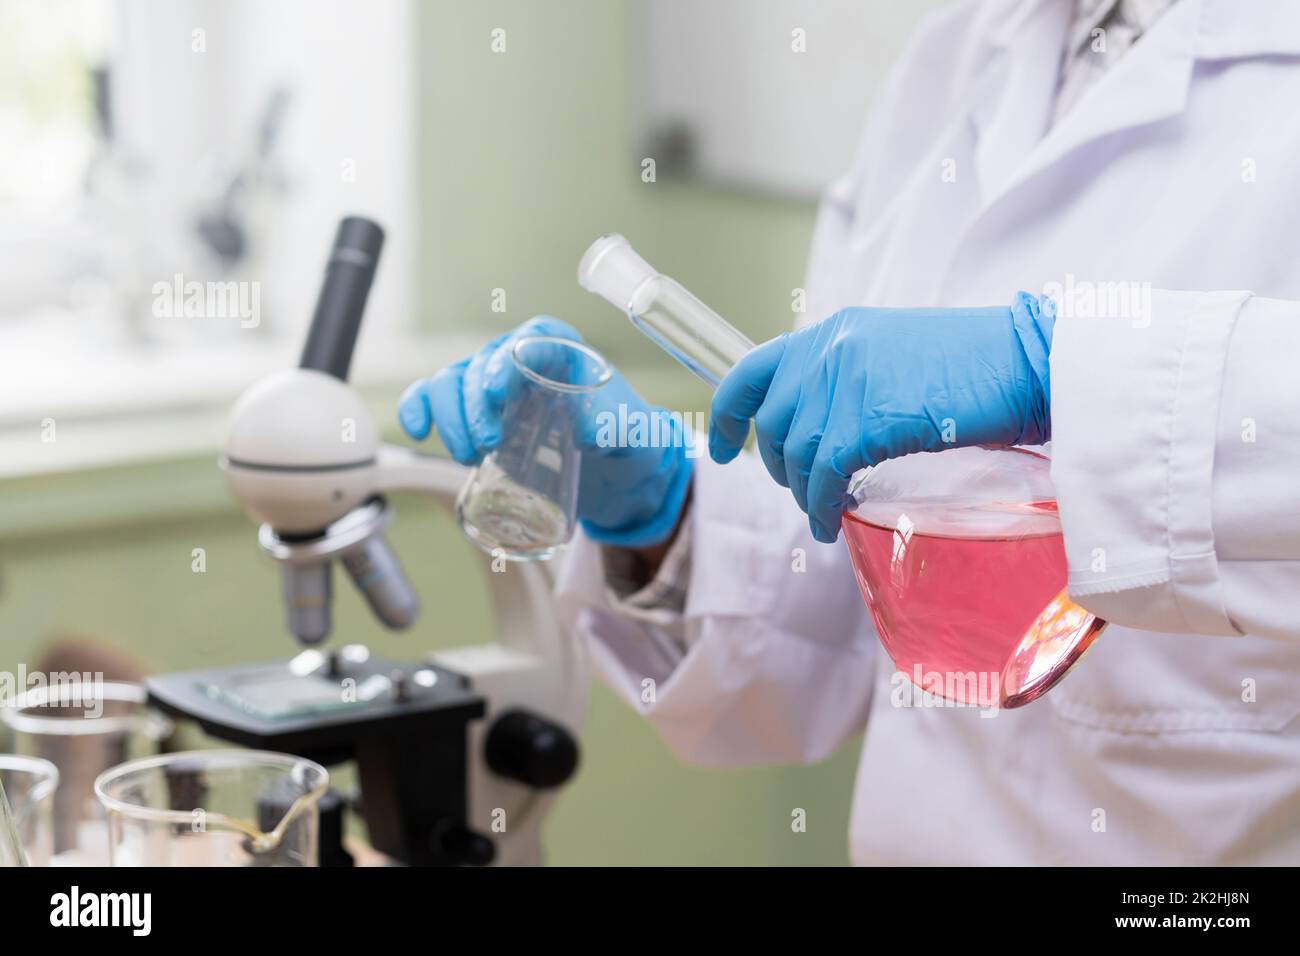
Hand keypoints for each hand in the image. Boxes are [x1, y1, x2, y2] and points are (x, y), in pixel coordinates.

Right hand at [399, 316, 692, 546]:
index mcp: (561, 349)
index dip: (506, 362)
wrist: (615, 466)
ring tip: (470, 455)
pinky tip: (419, 431)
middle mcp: (519, 359)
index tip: (498, 394)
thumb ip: (615, 424)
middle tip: (489, 445)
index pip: (528, 340)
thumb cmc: (626, 436)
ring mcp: (490, 385)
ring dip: (449, 417)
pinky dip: (419, 410)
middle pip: (481, 365)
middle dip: (474, 406)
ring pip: (450, 383)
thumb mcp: (635, 430)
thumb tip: (585, 428)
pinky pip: (433, 400)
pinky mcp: (472, 412)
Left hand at [708, 292, 1053, 542]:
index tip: (723, 447)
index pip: (753, 369)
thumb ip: (850, 381)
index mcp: (833, 332)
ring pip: (795, 454)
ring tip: (824, 512)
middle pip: (771, 423)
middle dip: (777, 466)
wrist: (1030, 362)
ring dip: (804, 493)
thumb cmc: (978, 367)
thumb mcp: (895, 358)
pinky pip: (824, 475)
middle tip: (804, 490)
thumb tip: (821, 431)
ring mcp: (846, 381)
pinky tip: (832, 521)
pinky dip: (822, 505)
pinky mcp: (869, 417)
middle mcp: (829, 350)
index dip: (729, 413)